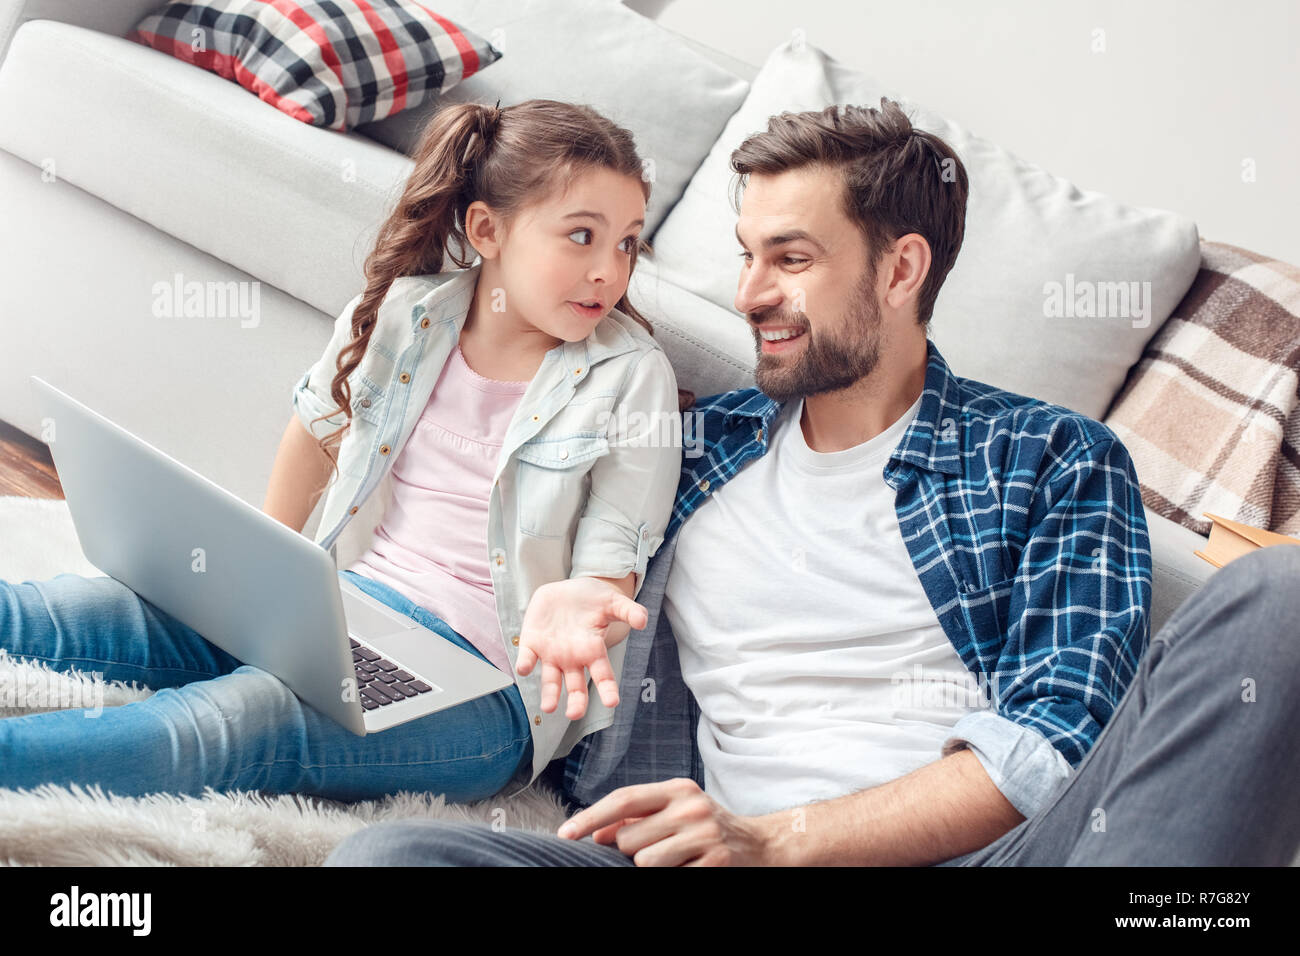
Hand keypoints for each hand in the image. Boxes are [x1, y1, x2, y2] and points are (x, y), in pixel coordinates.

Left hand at [515, 577, 647, 719]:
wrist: (565, 591)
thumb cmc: (592, 600)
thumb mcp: (612, 602)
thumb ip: (628, 611)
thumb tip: (643, 621)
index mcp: (593, 650)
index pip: (603, 675)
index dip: (607, 689)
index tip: (612, 702)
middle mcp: (572, 658)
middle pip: (576, 686)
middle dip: (576, 701)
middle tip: (574, 714)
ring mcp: (551, 653)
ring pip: (550, 680)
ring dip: (549, 694)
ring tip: (548, 707)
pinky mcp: (532, 643)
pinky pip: (527, 658)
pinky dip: (525, 664)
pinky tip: (524, 668)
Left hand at [556, 778, 772, 865]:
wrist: (762, 845)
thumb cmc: (707, 829)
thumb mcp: (676, 813)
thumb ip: (638, 819)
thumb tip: (596, 834)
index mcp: (678, 790)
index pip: (624, 800)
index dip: (590, 817)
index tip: (565, 833)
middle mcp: (690, 807)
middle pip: (628, 840)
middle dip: (630, 852)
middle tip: (658, 849)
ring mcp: (704, 835)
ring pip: (644, 862)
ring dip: (650, 868)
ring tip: (675, 860)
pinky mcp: (715, 862)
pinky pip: (669, 877)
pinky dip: (673, 876)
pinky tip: (690, 868)